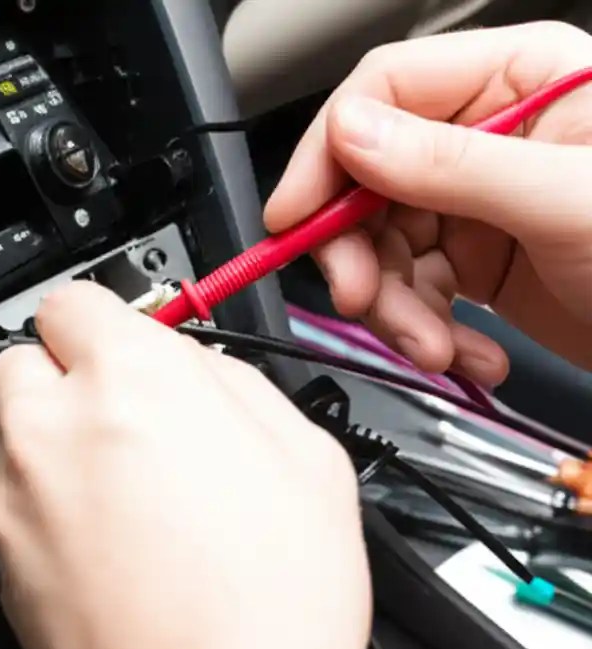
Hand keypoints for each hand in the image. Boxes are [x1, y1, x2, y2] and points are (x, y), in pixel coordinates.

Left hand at [0, 282, 369, 648]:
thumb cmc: (268, 607)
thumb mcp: (307, 459)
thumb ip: (232, 386)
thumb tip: (196, 369)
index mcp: (132, 377)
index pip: (74, 299)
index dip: (104, 323)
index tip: (121, 346)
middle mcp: (55, 422)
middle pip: (22, 359)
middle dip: (63, 378)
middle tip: (117, 420)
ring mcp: (16, 491)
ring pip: (12, 432)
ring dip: (51, 444)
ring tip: (118, 496)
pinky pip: (9, 502)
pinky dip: (42, 508)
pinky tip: (103, 547)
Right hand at [266, 21, 591, 384]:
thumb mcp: (566, 201)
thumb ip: (452, 163)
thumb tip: (353, 135)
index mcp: (523, 79)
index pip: (388, 91)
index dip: (331, 152)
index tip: (298, 214)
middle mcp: (492, 134)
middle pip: (371, 179)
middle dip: (362, 251)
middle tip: (362, 297)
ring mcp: (483, 201)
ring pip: (385, 245)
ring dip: (399, 308)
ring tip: (436, 346)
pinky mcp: (484, 260)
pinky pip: (417, 290)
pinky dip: (430, 331)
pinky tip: (470, 354)